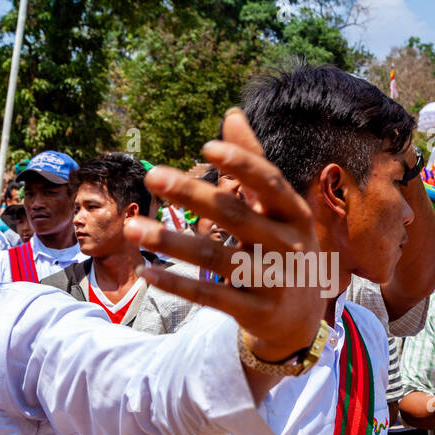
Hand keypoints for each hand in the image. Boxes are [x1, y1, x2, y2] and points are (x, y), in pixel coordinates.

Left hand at [123, 109, 324, 367]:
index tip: (205, 148)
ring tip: (131, 228)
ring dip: (171, 242)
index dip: (241, 164)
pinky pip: (211, 297)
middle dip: (192, 195)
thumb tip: (231, 115)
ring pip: (215, 258)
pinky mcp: (256, 312)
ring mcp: (274, 281)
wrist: (303, 320)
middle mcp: (288, 245)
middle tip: (151, 177)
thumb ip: (255, 164)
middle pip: (235, 216)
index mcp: (294, 214)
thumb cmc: (284, 250)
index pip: (269, 183)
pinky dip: (178, 285)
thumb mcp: (279, 210)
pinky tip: (147, 273)